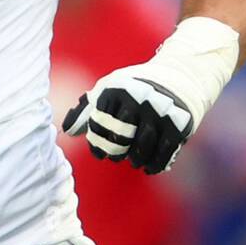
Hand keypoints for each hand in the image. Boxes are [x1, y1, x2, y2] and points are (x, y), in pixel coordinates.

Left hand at [62, 66, 193, 173]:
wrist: (178, 77)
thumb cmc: (133, 88)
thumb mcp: (108, 90)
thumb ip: (86, 109)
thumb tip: (67, 130)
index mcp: (116, 90)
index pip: (99, 123)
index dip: (97, 143)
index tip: (99, 153)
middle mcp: (138, 99)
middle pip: (121, 135)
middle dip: (116, 151)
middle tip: (116, 157)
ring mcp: (159, 111)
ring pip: (143, 144)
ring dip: (136, 159)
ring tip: (134, 162)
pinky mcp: (177, 122)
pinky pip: (164, 149)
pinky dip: (156, 163)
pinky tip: (149, 167)